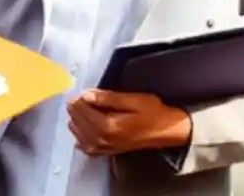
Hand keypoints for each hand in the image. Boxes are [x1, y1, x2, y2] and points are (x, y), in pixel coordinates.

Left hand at [67, 89, 192, 156]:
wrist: (167, 132)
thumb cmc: (153, 113)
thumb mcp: (133, 99)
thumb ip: (108, 97)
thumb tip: (86, 94)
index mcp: (107, 126)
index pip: (80, 110)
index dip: (79, 98)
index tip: (83, 91)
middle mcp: (101, 140)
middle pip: (75, 120)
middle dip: (77, 107)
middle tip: (84, 97)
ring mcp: (102, 148)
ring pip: (76, 132)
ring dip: (77, 119)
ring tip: (86, 109)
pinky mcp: (105, 153)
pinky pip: (84, 145)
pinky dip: (81, 134)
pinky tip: (85, 126)